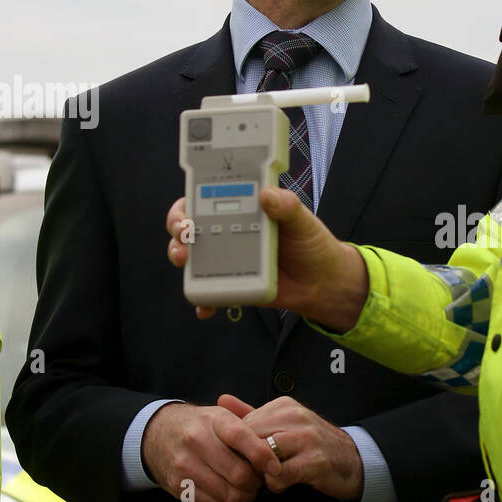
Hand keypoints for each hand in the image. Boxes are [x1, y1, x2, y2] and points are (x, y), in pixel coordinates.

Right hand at [141, 401, 280, 501]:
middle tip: (260, 480)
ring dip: (244, 496)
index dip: (263, 456)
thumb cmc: (199, 426)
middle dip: (256, 482)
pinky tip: (230, 494)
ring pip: (228, 494)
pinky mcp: (179, 486)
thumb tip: (275, 452)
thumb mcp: (221, 416)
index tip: (275, 467)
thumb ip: (248, 429)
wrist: (157, 434)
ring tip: (247, 489)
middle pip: (239, 474)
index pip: (242, 438)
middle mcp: (197, 441)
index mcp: (214, 421)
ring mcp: (185, 465)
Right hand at [165, 189, 368, 329]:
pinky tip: (204, 306)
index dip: (189, 203)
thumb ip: (287, 206)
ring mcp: (229, 258)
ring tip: (184, 261)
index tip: (186, 212)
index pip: (207, 197)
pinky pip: (211, 290)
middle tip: (184, 236)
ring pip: (194, 257)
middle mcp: (230, 230)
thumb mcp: (303, 221)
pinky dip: (204, 299)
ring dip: (182, 258)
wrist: (323, 283)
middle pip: (191, 227)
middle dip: (179, 230)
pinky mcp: (233, 282)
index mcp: (245, 208)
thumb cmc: (312, 245)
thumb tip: (267, 195)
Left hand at [218, 394, 364, 501]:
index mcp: (283, 406)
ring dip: (260, 473)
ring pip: (262, 455)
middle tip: (251, 472)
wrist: (353, 460)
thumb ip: (252, 414)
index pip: (243, 424)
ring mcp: (306, 438)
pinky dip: (275, 485)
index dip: (236, 447)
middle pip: (249, 439)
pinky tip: (282, 483)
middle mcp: (295, 417)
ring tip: (267, 477)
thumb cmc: (313, 445)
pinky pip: (279, 475)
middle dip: (245, 460)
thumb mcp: (283, 424)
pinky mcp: (314, 461)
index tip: (242, 459)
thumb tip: (221, 400)